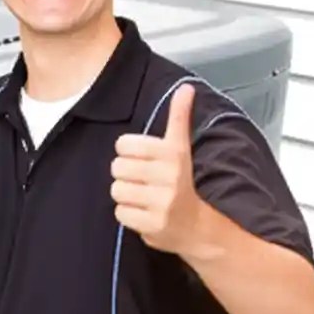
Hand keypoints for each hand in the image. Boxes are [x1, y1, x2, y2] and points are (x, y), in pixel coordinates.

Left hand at [111, 84, 206, 254]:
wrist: (197, 227)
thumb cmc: (181, 183)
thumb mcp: (181, 148)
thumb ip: (179, 118)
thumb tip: (186, 87)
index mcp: (174, 153)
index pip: (124, 143)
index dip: (127, 152)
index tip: (142, 159)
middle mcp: (169, 176)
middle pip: (117, 167)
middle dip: (125, 175)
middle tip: (142, 182)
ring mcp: (162, 201)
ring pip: (116, 189)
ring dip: (125, 195)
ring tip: (143, 198)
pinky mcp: (153, 224)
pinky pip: (119, 212)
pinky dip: (127, 214)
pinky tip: (143, 213)